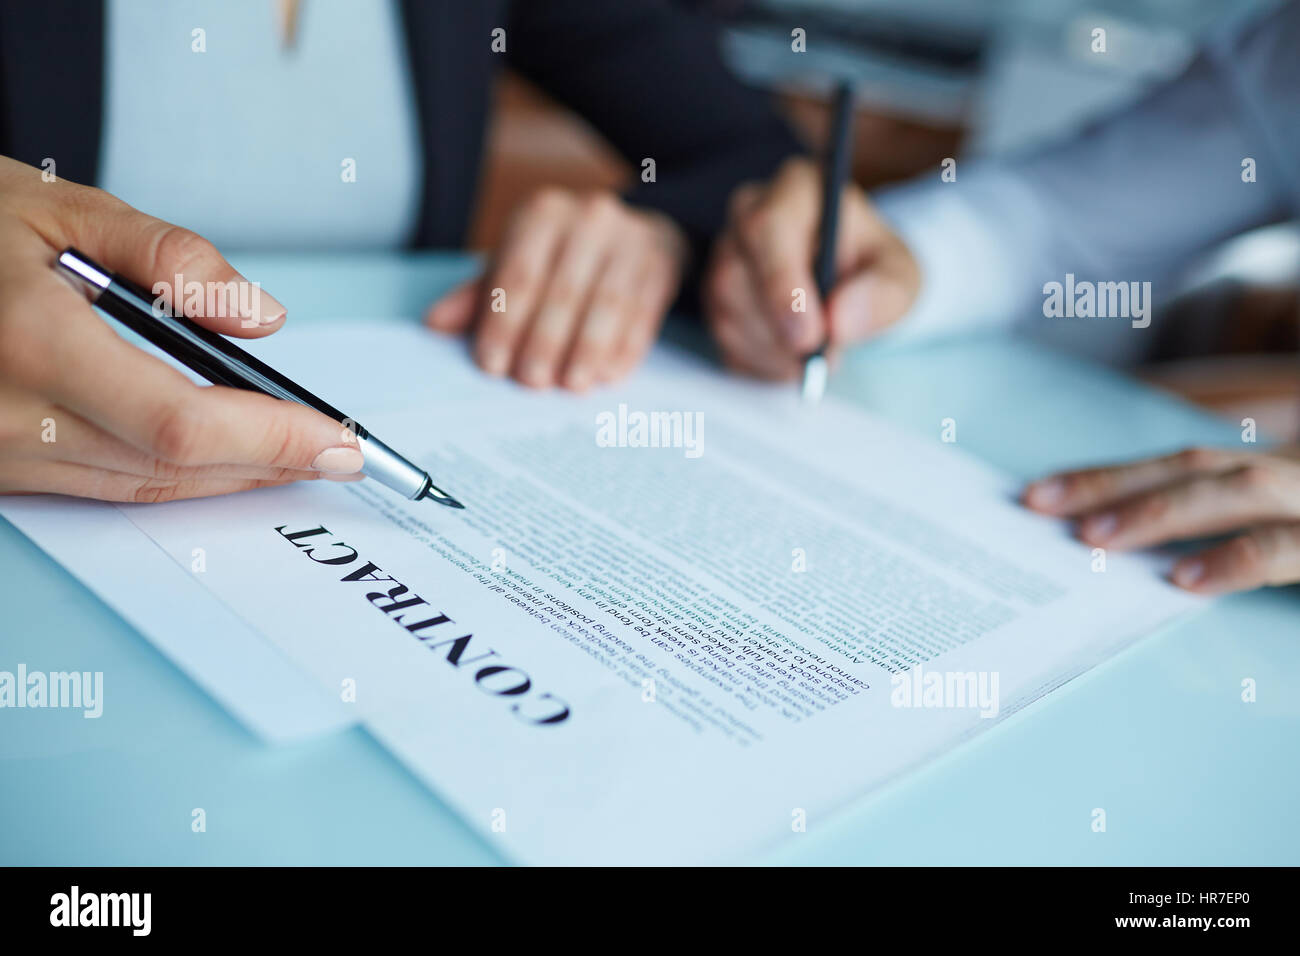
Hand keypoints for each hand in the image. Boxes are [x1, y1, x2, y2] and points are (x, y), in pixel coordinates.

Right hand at [0, 156, 363, 502]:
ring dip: (229, 478)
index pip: (182, 421)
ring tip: (298, 456)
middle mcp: (8, 416)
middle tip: (339, 454)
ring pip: (141, 488)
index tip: (339, 441)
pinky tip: (222, 459)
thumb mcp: (61, 206)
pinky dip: (173, 477)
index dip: (271, 439)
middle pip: (172, 467)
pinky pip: (101, 488)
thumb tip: (263, 320)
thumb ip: (172, 259)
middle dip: (268, 464)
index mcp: (30, 342)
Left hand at [425, 188, 686, 390]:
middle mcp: (590, 218)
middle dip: (544, 341)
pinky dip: (626, 348)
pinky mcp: (663, 265)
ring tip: (571, 386)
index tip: (492, 365)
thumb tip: (435, 325)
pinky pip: (643, 312)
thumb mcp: (521, 263)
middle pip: (562, 290)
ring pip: (607, 303)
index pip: (519, 273)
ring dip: (587, 350)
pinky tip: (609, 375)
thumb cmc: (564, 257)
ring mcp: (632, 240)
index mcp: (543, 213)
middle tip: (530, 382)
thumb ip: (482, 295)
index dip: (503, 322)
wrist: (639, 234)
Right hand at [704, 157, 919, 379]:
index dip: (782, 286)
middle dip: (779, 331)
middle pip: (735, 276)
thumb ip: (882, 293)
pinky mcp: (712, 298)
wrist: (850, 285)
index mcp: (797, 189)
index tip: (809, 335)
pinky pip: (723, 342)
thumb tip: (839, 322)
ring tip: (814, 352)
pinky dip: (761, 364)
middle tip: (818, 358)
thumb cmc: (872, 269)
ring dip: (774, 352)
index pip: (767, 227)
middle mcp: (748, 213)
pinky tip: (790, 354)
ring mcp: (723, 256)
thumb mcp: (901, 275)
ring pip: (726, 314)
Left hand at [1023, 446, 1299, 593]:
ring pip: (1244, 491)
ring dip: (1166, 510)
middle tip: (1045, 509)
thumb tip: (1109, 541)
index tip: (1037, 494)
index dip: (1110, 476)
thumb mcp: (1271, 528)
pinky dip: (1240, 559)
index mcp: (1270, 473)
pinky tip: (1189, 579)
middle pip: (1197, 468)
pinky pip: (1289, 548)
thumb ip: (1210, 530)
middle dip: (1118, 485)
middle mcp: (1293, 478)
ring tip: (1098, 537)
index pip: (1179, 465)